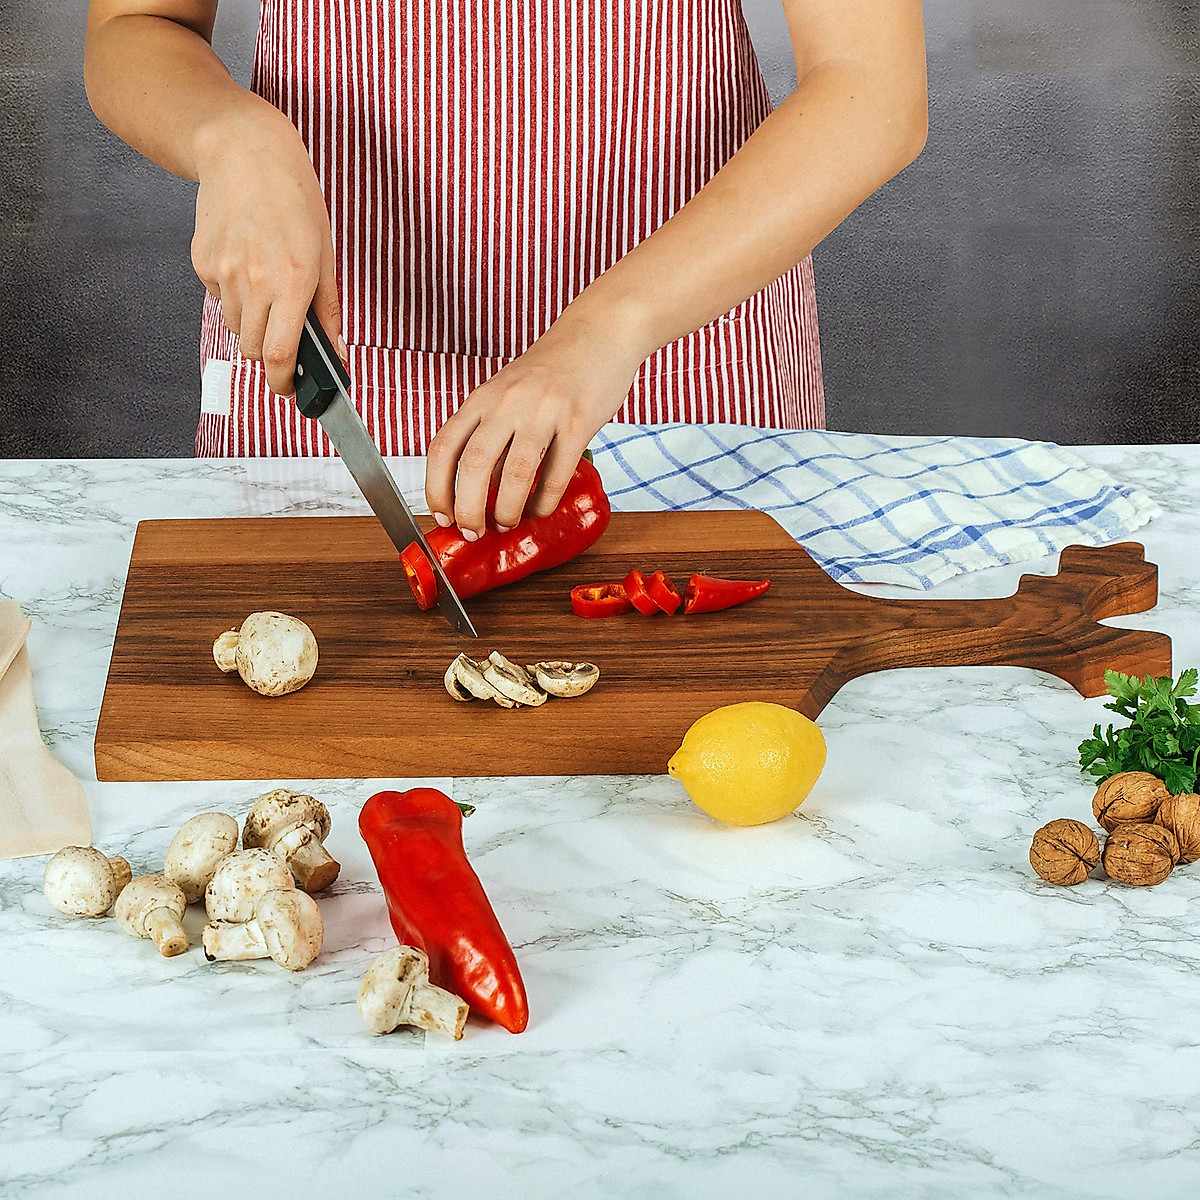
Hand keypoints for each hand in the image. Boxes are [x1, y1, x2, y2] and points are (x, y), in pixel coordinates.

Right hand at [190, 109, 343, 395]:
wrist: (244, 153)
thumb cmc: (294, 200)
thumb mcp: (326, 256)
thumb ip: (329, 311)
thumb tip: (336, 354)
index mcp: (292, 282)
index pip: (280, 356)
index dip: (285, 383)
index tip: (290, 390)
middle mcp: (254, 281)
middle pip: (255, 351)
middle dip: (271, 356)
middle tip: (287, 341)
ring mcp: (223, 272)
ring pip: (238, 329)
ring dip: (255, 325)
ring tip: (268, 289)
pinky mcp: (202, 262)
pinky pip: (221, 300)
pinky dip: (236, 297)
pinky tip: (247, 264)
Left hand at [425, 303, 648, 537]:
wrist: (601, 331)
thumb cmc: (553, 369)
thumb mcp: (508, 393)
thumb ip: (492, 433)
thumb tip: (479, 488)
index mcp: (483, 398)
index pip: (443, 447)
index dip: (436, 488)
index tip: (442, 515)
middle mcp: (507, 403)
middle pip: (472, 466)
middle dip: (468, 509)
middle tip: (474, 530)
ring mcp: (544, 411)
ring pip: (515, 474)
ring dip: (507, 510)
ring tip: (507, 523)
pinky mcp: (579, 421)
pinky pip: (557, 474)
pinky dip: (544, 501)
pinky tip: (540, 510)